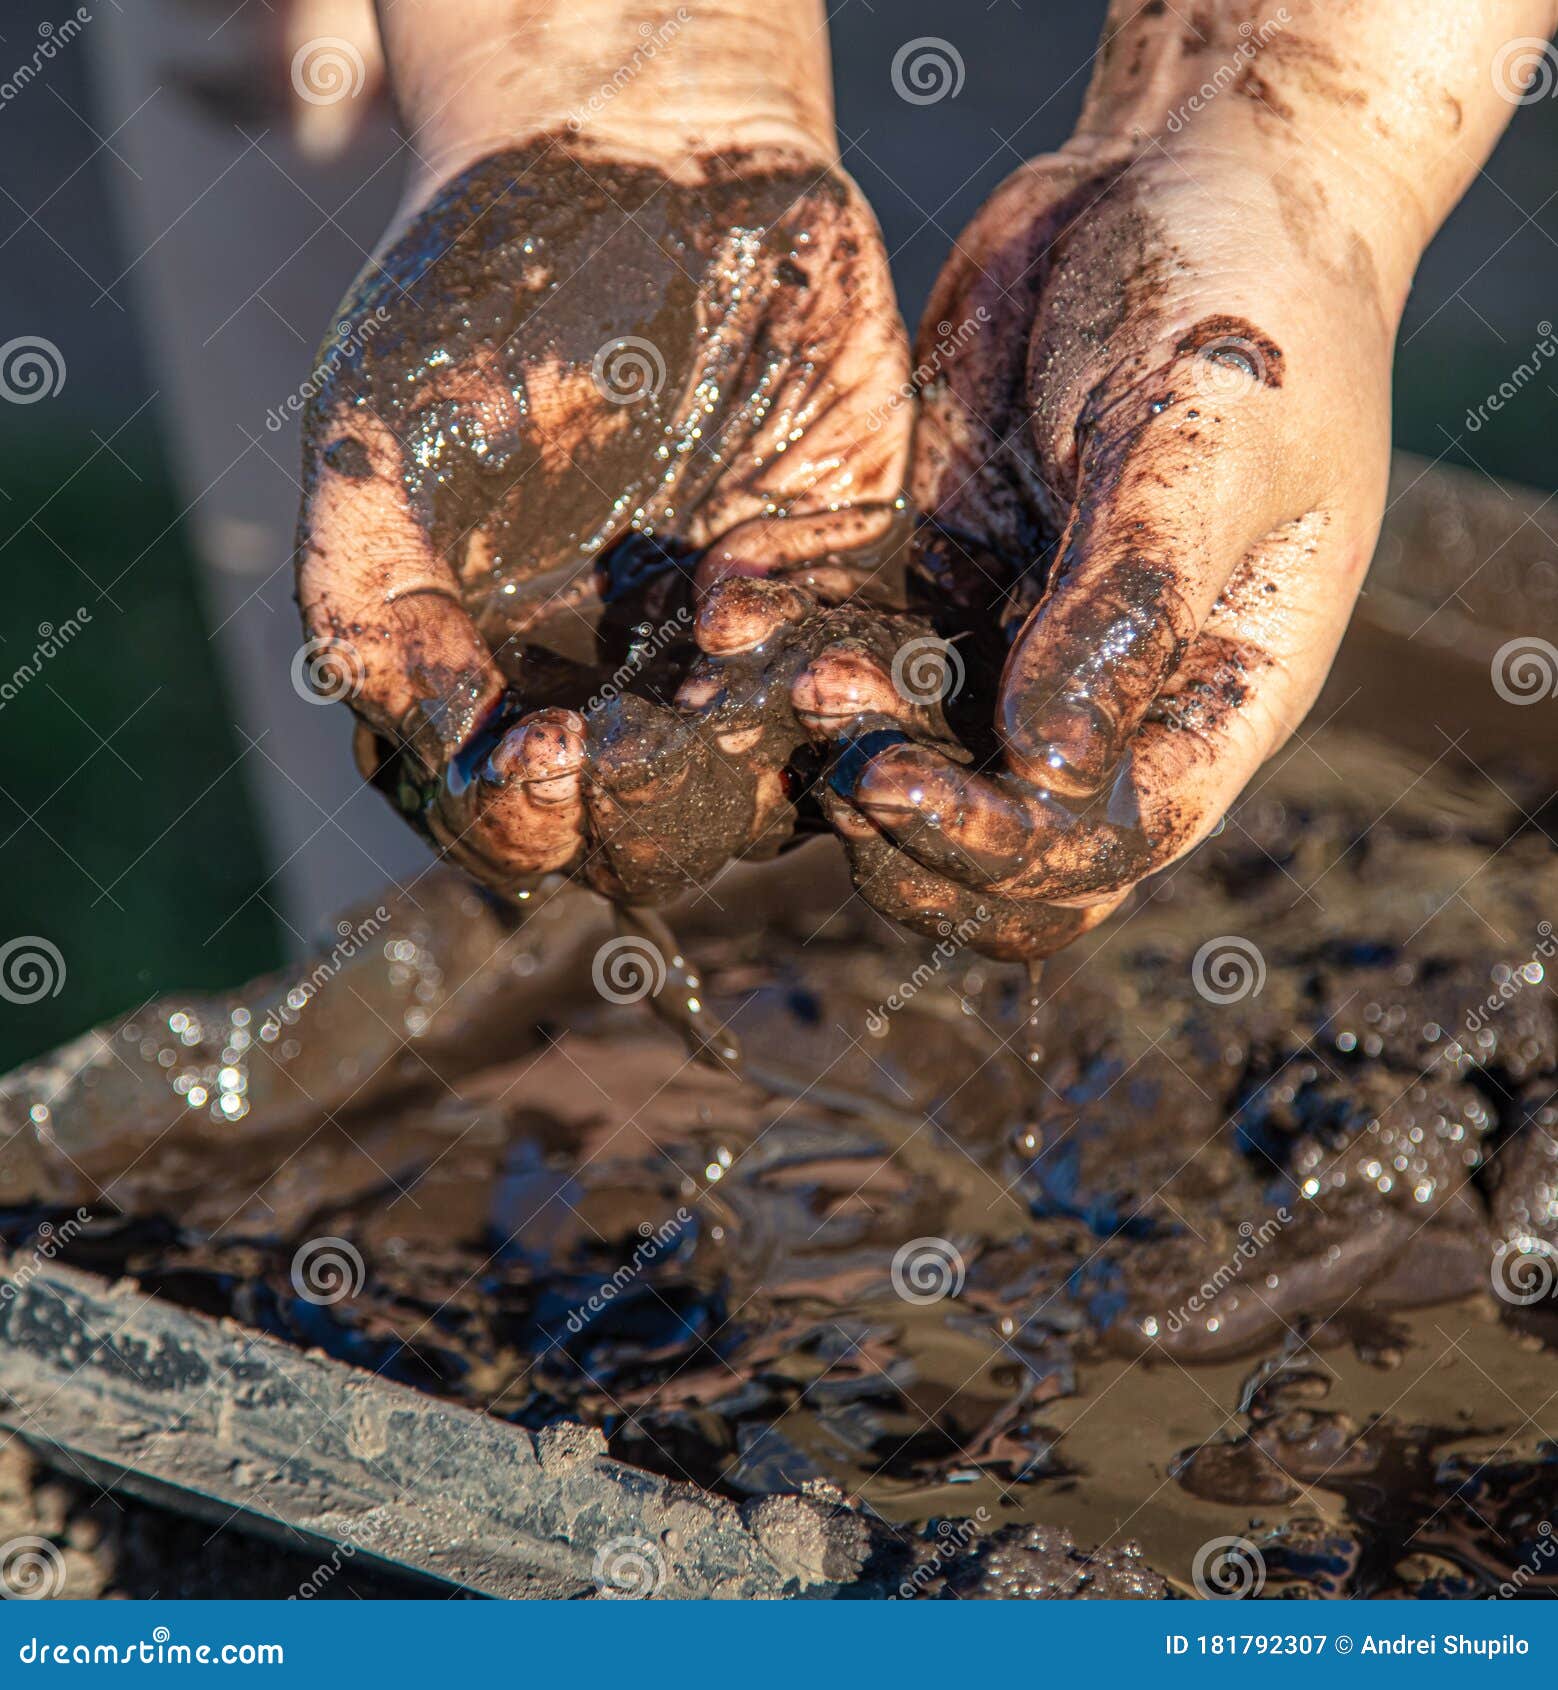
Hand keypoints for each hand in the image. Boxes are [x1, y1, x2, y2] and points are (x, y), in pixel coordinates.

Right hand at [295, 131, 912, 904]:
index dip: (521, 820)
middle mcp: (621, 695)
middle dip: (642, 806)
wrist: (646, 159)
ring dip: (752, 752)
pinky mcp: (847, 589)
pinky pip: (870, 679)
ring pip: (770, 780)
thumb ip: (382, 612)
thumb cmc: (487, 299)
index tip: (538, 754)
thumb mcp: (383, 445)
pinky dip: (844, 672)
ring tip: (733, 674)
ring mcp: (740, 653)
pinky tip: (787, 608)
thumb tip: (460, 764)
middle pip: (648, 835)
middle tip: (636, 742)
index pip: (511, 825)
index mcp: (496, 686)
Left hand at [800, 0, 1553, 961]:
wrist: (1186, 174)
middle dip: (905, 828)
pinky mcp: (943, 567)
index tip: (888, 786)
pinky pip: (859, 627)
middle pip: (1007, 835)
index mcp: (1214, 687)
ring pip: (914, 743)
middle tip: (820, 761)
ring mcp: (1020, 632)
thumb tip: (1047, 772)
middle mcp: (1115, 687)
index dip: (999, 844)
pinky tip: (731, 588)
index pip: (1111, 835)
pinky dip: (794, 618)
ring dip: (826, 726)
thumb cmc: (1248, 298)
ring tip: (742, 658)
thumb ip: (1127, 607)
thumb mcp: (1201, 445)